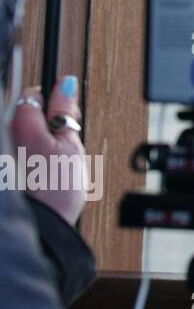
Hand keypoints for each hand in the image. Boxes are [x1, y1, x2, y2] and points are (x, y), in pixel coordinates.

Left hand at [10, 76, 85, 225]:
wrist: (42, 224)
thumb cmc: (56, 191)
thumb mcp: (71, 144)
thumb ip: (65, 110)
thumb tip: (66, 83)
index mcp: (19, 122)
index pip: (35, 94)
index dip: (55, 105)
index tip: (65, 119)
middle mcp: (5, 133)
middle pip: (28, 114)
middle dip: (47, 125)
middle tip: (62, 146)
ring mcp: (4, 149)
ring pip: (24, 135)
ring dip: (39, 143)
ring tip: (51, 164)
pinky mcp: (6, 164)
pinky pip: (20, 152)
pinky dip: (30, 158)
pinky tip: (40, 173)